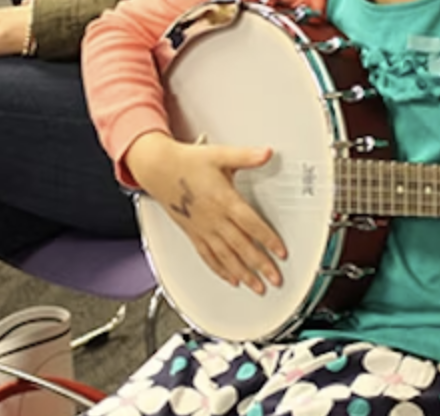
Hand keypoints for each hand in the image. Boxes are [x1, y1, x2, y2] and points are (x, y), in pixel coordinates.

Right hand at [127, 132, 286, 294]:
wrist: (159, 169)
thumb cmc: (188, 162)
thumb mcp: (220, 155)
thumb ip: (246, 156)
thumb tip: (266, 153)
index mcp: (224, 200)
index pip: (251, 224)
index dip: (268, 239)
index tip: (281, 252)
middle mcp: (214, 218)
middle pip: (241, 246)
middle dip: (260, 264)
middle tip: (275, 279)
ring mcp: (203, 229)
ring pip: (226, 257)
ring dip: (243, 274)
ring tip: (257, 287)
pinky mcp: (193, 233)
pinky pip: (208, 256)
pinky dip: (220, 270)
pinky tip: (231, 279)